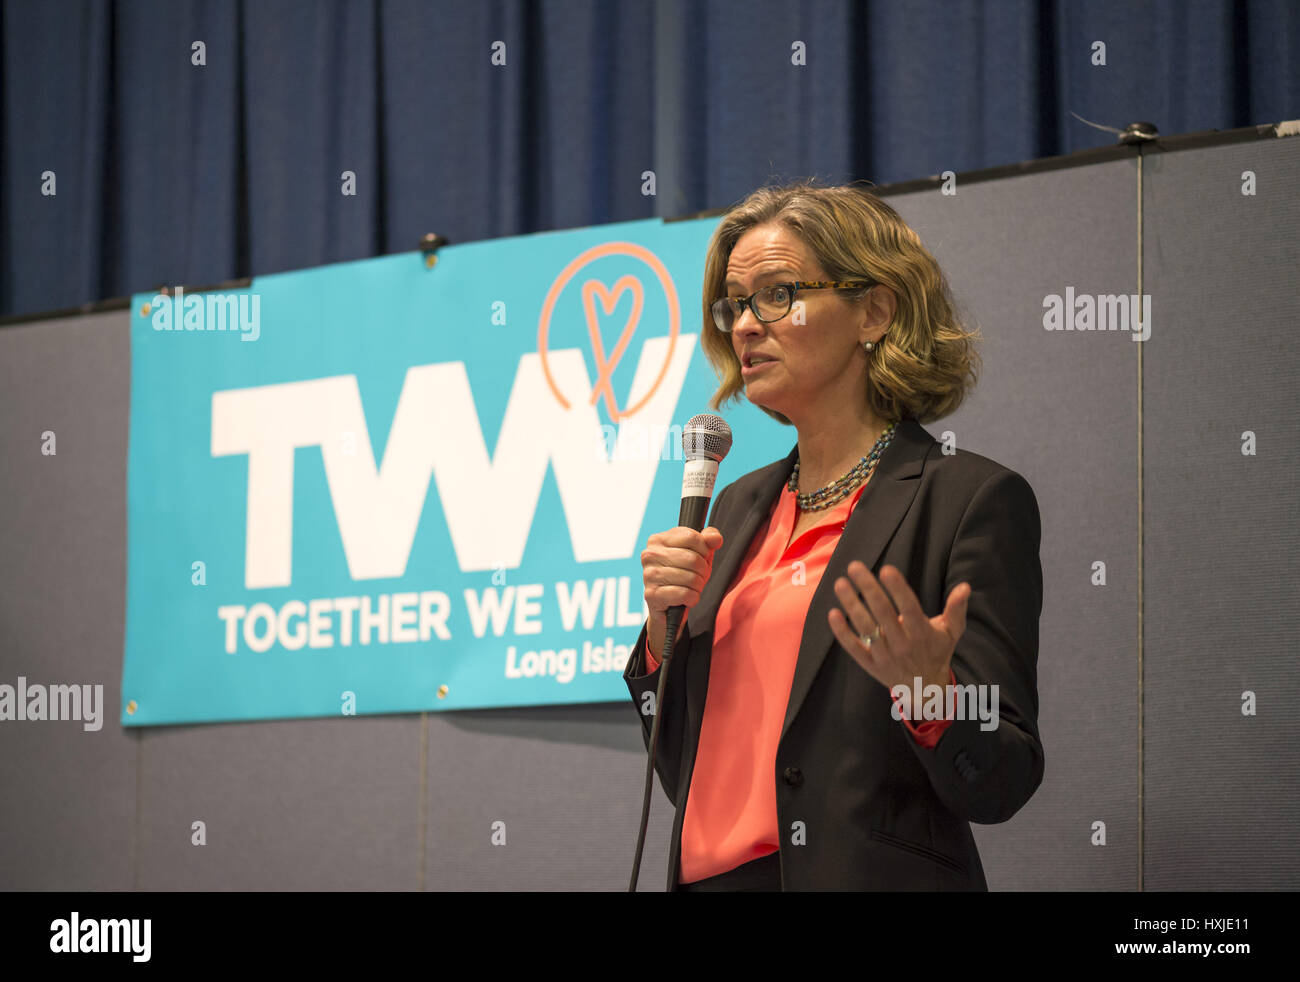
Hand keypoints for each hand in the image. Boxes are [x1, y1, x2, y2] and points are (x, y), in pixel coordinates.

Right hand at [641, 526, 723, 654]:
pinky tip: (686, 598)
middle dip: (702, 571)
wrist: (669, 606)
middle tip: (698, 576)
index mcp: (658, 540)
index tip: (701, 558)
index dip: (704, 550)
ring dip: (698, 586)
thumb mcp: (699, 554)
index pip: (691, 537)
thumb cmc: (683, 575)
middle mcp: (649, 555)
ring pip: (690, 577)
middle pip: (692, 558)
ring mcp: (648, 575)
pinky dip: (692, 598)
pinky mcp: (652, 595)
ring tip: (691, 588)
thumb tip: (715, 538)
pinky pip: (684, 594)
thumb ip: (708, 540)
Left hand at [827, 562, 969, 693]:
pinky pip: (854, 647)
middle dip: (868, 588)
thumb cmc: (937, 651)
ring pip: (866, 628)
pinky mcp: (870, 664)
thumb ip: (956, 608)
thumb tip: (966, 586)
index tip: (886, 569)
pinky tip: (832, 613)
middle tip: (854, 566)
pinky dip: (842, 632)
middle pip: (883, 613)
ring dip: (851, 605)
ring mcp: (885, 656)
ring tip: (840, 583)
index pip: (909, 607)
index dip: (897, 588)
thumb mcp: (952, 631)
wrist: (925, 688)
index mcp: (922, 633)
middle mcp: (903, 645)